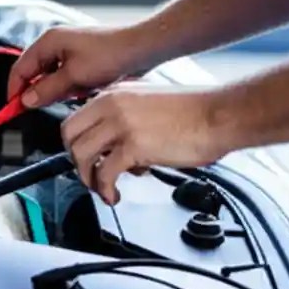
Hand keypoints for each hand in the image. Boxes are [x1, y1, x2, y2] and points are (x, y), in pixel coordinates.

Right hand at [7, 25, 150, 107]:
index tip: (13, 109)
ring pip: (50, 77)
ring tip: (71, 95)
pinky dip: (69, 87)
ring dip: (56, 90)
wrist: (140, 49)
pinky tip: (82, 92)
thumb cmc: (110, 55)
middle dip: (37, 91)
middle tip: (40, 108)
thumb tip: (26, 100)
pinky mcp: (81, 59)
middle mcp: (55, 43)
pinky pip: (66, 77)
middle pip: (33, 73)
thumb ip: (47, 90)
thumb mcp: (74, 77)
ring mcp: (69, 51)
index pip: (20, 68)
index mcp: (48, 41)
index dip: (14, 90)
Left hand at [60, 84, 233, 204]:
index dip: (75, 144)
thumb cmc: (195, 111)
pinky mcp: (134, 145)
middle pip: (70, 136)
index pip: (75, 118)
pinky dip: (105, 190)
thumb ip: (126, 118)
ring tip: (103, 189)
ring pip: (81, 154)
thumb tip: (115, 145)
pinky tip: (115, 195)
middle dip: (75, 161)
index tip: (84, 158)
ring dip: (88, 178)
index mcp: (115, 93)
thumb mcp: (149, 103)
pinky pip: (104, 173)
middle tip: (89, 175)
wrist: (219, 114)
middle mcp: (112, 104)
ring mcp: (121, 124)